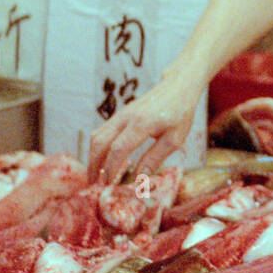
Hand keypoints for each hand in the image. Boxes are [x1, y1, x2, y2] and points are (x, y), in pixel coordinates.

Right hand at [87, 70, 200, 184]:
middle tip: (94, 184)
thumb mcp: (175, 138)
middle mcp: (126, 117)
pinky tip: (102, 159)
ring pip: (97, 135)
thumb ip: (155, 157)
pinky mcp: (120, 114)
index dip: (111, 168)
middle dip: (94, 164)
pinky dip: (98, 147)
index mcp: (142, 123)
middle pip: (100, 142)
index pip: (118, 149)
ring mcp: (121, 114)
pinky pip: (102, 131)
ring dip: (93, 156)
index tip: (108, 185)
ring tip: (95, 175)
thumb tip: (138, 177)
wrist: (177, 86)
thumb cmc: (180, 113)